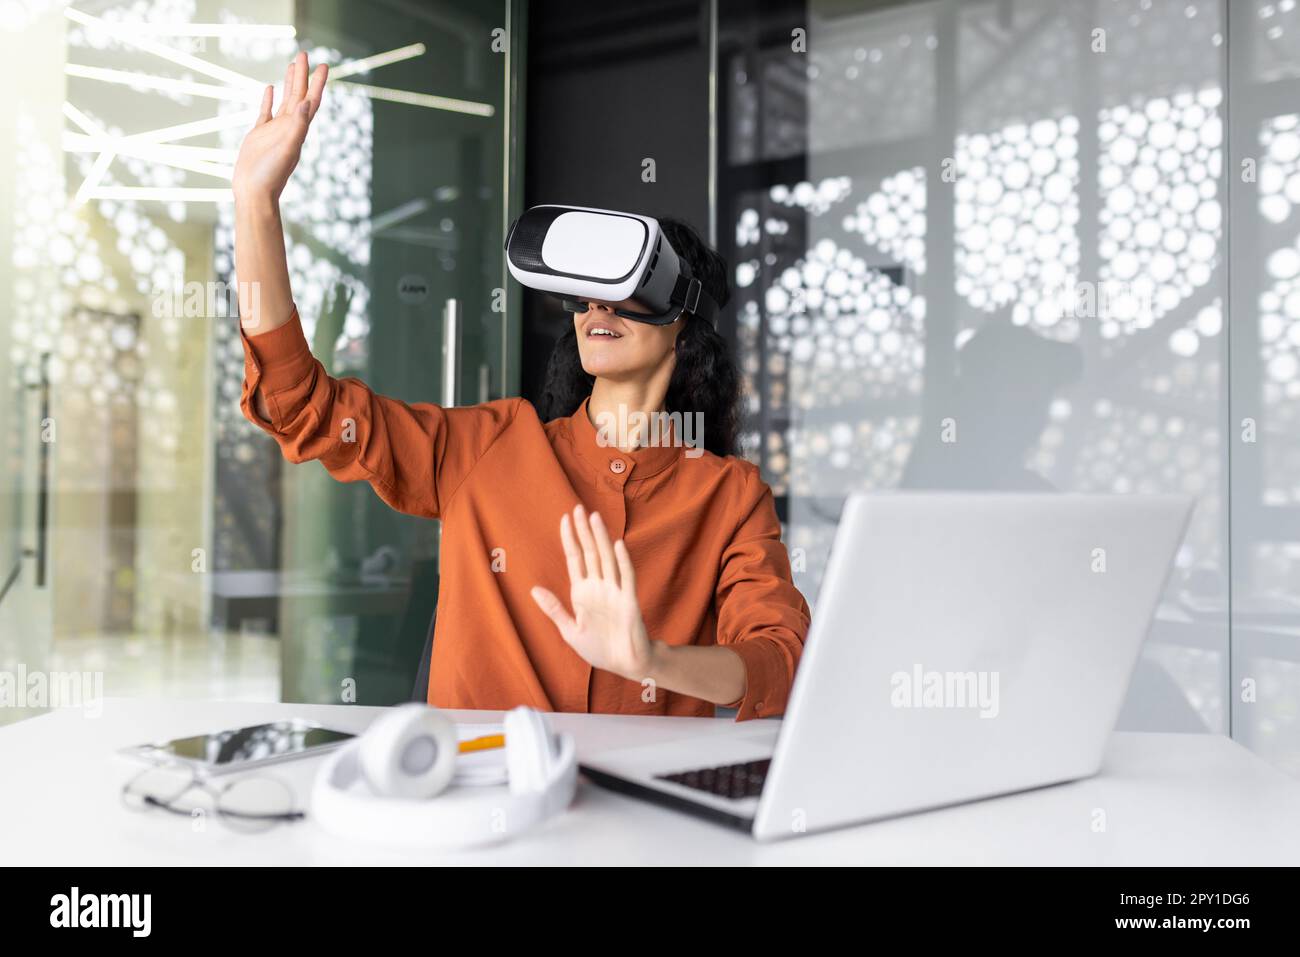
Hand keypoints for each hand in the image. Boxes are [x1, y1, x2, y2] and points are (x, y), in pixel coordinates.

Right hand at [232, 52, 326, 203]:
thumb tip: (306, 104)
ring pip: (285, 100)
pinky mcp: (259, 134)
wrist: (253, 191)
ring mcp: (274, 130)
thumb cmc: (271, 174)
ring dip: (289, 83)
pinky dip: (269, 99)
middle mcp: (289, 127)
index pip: (311, 101)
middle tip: (305, 54)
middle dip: (303, 75)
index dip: (317, 83)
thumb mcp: (287, 148)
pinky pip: (266, 111)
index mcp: (298, 129)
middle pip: (299, 95)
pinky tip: (270, 88)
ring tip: (292, 65)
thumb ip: (297, 127)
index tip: (323, 65)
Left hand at [530, 505, 654, 681]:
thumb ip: (554, 609)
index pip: (575, 559)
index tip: (565, 519)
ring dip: (601, 538)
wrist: (625, 664)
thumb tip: (533, 588)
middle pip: (590, 553)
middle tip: (579, 508)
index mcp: (583, 592)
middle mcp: (599, 587)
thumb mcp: (569, 630)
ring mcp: (615, 591)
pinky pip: (626, 577)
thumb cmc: (599, 648)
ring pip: (607, 559)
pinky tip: (616, 544)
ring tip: (594, 518)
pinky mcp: (629, 600)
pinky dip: (622, 561)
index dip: (570, 539)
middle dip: (584, 531)